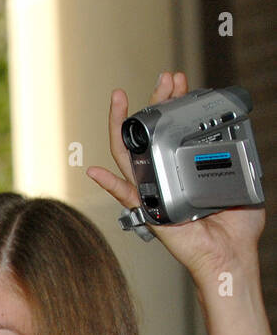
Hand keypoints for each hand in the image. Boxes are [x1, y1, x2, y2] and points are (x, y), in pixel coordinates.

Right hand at [87, 71, 264, 283]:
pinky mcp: (149, 213)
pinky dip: (107, 184)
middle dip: (156, 102)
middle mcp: (166, 179)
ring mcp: (154, 194)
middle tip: (166, 78)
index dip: (176, 105)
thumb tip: (232, 132)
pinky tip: (93, 171)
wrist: (231, 255)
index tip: (182, 83)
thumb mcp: (240, 178)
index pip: (175, 132)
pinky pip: (125, 196)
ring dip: (125, 125)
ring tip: (123, 97)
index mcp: (186, 171)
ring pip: (131, 156)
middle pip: (151, 135)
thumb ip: (232, 157)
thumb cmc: (237, 227)